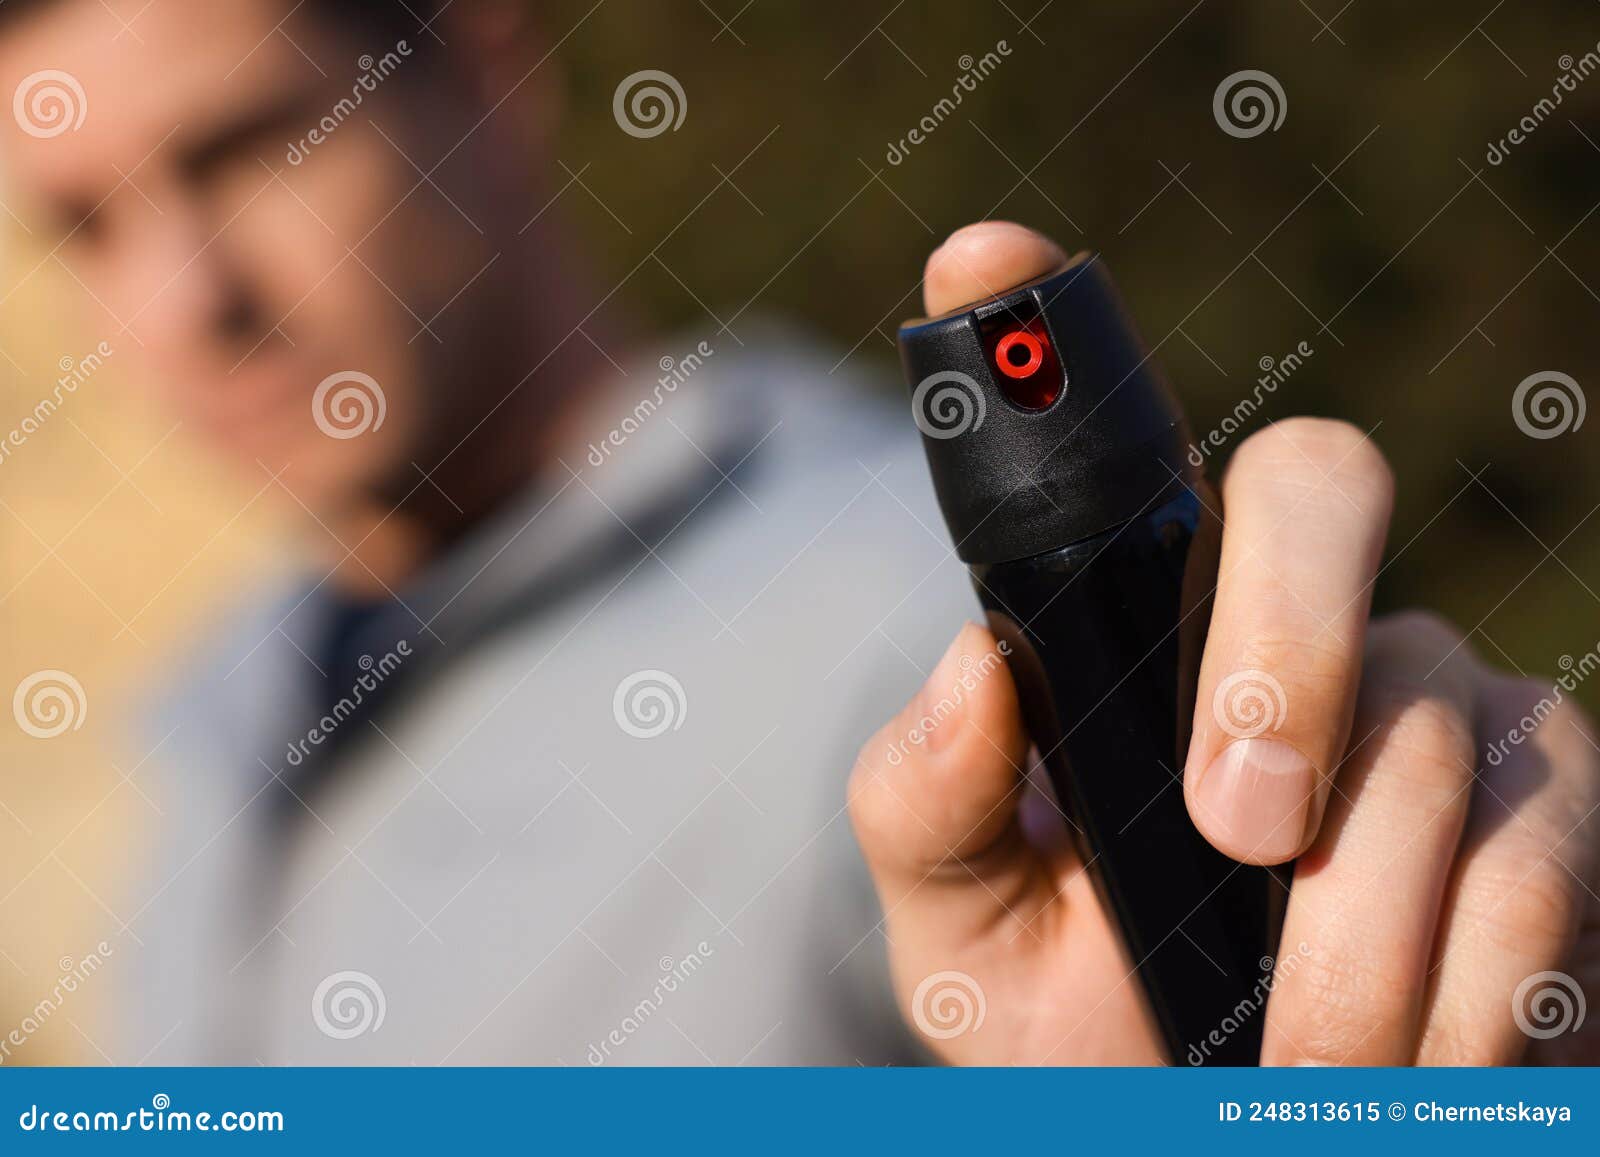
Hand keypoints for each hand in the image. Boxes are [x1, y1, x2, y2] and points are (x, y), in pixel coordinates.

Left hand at [849, 221, 1599, 1065]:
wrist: (1219, 1119)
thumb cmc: (1077, 1013)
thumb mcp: (963, 928)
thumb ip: (926, 804)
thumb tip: (977, 663)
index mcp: (1135, 625)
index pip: (1107, 438)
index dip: (1039, 321)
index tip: (976, 254)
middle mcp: (1292, 612)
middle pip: (1318, 481)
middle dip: (1282, 658)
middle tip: (1231, 833)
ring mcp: (1438, 690)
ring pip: (1436, 723)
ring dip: (1354, 937)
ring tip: (1295, 1056)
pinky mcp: (1551, 797)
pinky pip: (1542, 852)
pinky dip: (1465, 991)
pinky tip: (1406, 1062)